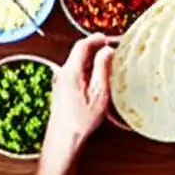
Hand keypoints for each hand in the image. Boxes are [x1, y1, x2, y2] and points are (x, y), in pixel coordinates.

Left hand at [48, 34, 115, 151]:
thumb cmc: (81, 120)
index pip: (82, 45)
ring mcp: (61, 79)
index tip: (109, 38)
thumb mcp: (99, 94)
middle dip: (97, 47)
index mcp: (71, 70)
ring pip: (79, 61)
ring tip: (110, 62)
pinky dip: (89, 68)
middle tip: (113, 49)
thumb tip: (107, 51)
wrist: (63, 137)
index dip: (97, 38)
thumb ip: (103, 69)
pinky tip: (99, 76)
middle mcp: (63, 72)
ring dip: (94, 58)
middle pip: (80, 52)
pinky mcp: (63, 87)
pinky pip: (77, 71)